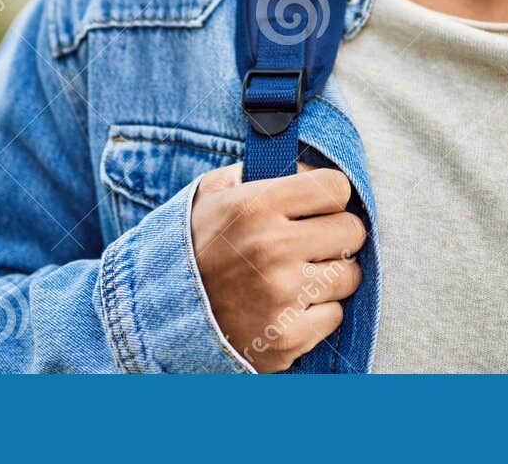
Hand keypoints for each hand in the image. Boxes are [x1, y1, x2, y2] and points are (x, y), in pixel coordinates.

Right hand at [190, 160, 365, 372]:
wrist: (155, 316)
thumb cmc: (191, 247)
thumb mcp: (212, 194)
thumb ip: (258, 173)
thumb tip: (306, 169)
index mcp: (257, 206)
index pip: (336, 187)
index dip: (329, 196)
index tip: (316, 207)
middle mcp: (273, 249)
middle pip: (352, 231)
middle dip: (335, 234)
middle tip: (312, 242)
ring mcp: (281, 296)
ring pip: (349, 276)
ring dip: (331, 276)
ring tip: (299, 275)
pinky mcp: (286, 338)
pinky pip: (334, 316)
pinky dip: (317, 313)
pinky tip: (290, 307)